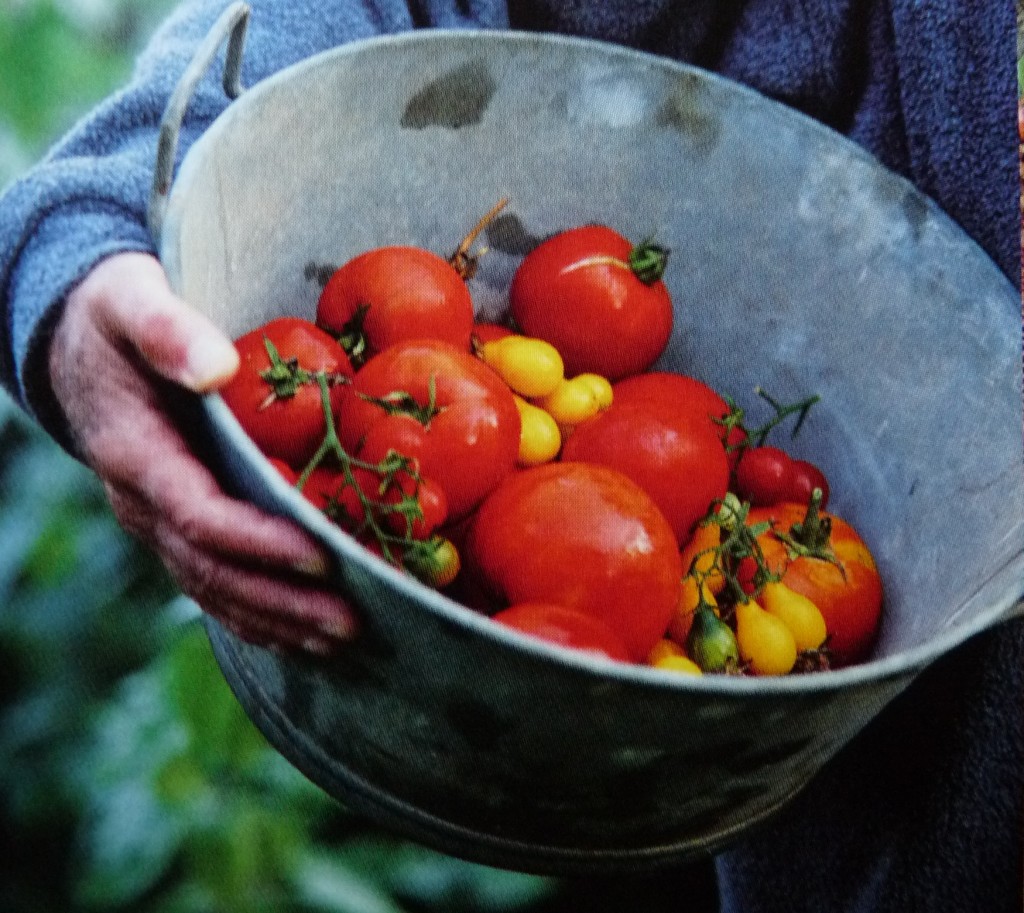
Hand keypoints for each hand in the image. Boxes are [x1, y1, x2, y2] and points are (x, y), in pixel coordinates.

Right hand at [49, 252, 355, 653]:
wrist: (76, 345)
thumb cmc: (113, 315)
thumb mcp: (131, 301)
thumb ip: (168, 331)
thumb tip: (215, 369)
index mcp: (134, 451)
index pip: (199, 515)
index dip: (259, 542)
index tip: (319, 557)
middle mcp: (141, 501)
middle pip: (212, 568)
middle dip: (281, 600)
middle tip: (351, 621)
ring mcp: (154, 520)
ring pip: (212, 588)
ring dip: (276, 619)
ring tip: (341, 638)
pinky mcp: (173, 525)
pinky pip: (210, 582)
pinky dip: (255, 613)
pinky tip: (301, 632)